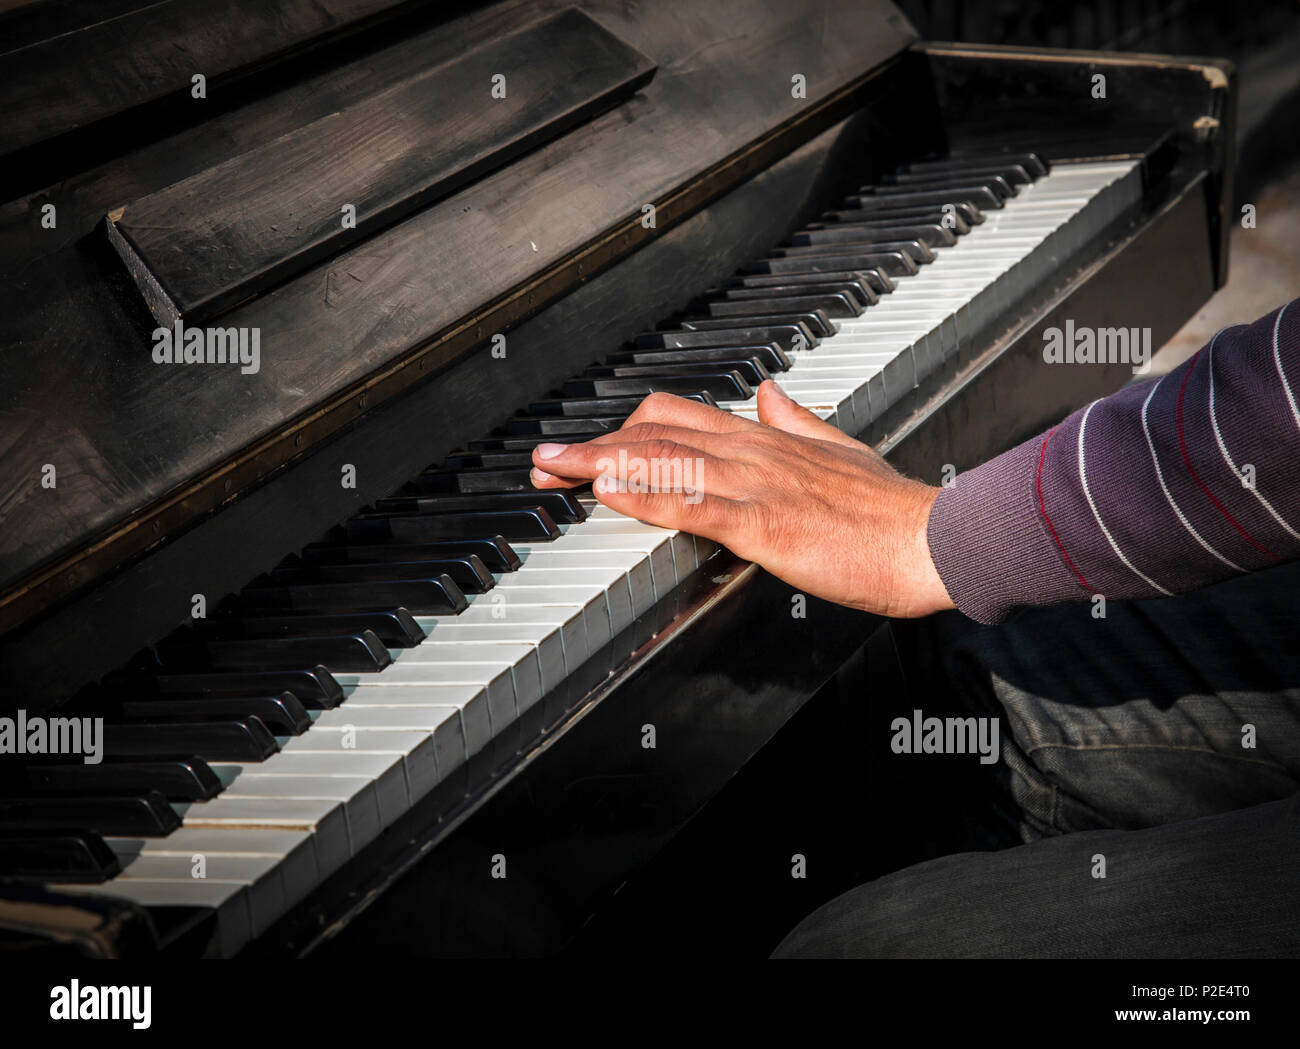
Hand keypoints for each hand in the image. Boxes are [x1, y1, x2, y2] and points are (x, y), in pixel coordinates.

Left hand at [529, 382, 953, 617]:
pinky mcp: (768, 523)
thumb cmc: (889, 509)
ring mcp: (757, 484)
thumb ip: (798, 420)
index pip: (679, 419)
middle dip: (592, 447)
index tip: (586, 446)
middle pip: (655, 436)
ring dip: (600, 465)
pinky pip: (696, 504)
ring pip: (664, 462)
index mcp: (766, 440)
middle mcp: (753, 453)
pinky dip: (647, 496)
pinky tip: (609, 491)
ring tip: (553, 469)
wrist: (931, 539)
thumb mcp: (839, 449)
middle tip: (543, 461)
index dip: (624, 429)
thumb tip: (769, 394)